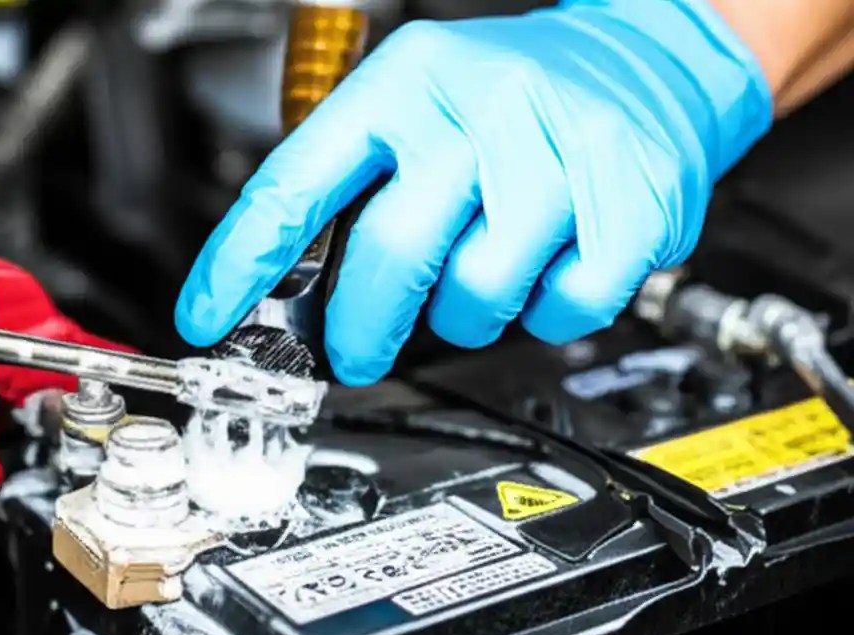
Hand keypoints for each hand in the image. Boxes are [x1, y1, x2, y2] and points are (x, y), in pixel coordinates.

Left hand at [175, 0, 772, 384]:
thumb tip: (292, 291)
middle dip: (362, 327)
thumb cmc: (515, 99)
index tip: (207, 318)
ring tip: (481, 277)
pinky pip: (564, 307)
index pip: (296, 182)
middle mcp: (479, 106)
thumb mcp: (418, 104)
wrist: (651, 58)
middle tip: (357, 351)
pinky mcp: (631, 199)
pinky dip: (548, 313)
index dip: (241, 262)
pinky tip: (549, 270)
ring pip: (478, 293)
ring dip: (467, 316)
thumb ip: (357, 186)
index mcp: (404, 82)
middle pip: (391, 254)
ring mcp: (559, 150)